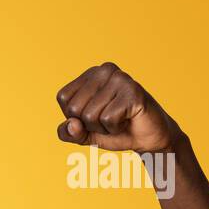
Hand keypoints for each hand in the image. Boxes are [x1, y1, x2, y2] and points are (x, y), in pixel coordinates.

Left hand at [55, 62, 181, 153]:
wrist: (145, 138)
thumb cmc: (113, 130)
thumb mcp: (83, 134)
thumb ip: (67, 132)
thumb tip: (72, 124)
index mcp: (90, 74)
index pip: (63, 98)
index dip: (75, 115)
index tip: (96, 114)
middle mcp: (104, 70)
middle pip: (74, 108)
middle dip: (89, 124)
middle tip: (109, 119)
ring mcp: (120, 78)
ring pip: (90, 116)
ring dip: (103, 127)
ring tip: (119, 119)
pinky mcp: (133, 91)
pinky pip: (107, 119)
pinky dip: (115, 128)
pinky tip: (128, 120)